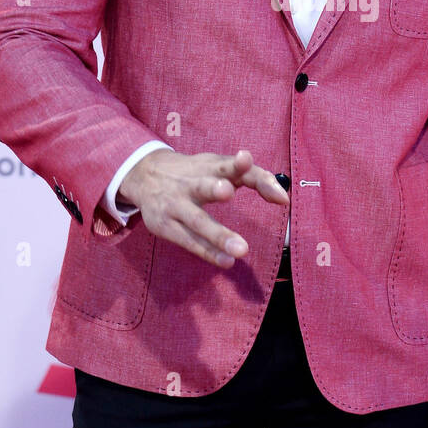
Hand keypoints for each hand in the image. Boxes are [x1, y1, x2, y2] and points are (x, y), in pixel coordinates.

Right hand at [118, 148, 289, 266]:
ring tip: (241, 249)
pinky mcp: (165, 226)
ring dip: (217, 234)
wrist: (144, 174)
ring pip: (196, 220)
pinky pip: (189, 241)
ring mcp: (176, 205)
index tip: (257, 171)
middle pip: (202, 186)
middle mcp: (190, 183)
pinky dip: (208, 252)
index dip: (243, 168)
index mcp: (207, 166)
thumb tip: (284, 198)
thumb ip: (252, 177)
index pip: (228, 166)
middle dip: (214, 188)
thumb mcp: (218, 166)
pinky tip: (226, 261)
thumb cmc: (194, 172)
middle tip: (228, 191)